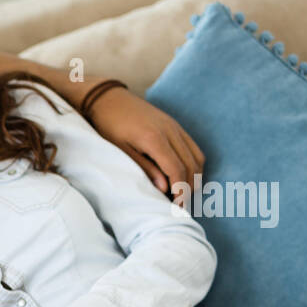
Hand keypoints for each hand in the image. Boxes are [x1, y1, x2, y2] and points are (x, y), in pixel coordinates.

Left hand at [87, 87, 204, 194]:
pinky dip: (194, 164)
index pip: (177, 169)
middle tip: (179, 205)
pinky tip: (184, 176)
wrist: (110, 99)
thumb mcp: (121, 151)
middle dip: (188, 188)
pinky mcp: (175, 125)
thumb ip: (144, 168)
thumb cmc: (109, 126)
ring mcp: (175, 127)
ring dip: (194, 177)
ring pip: (197, 156)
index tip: (176, 206)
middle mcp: (170, 131)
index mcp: (154, 139)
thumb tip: (164, 188)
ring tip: (183, 193)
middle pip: (191, 165)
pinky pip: (193, 147)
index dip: (180, 190)